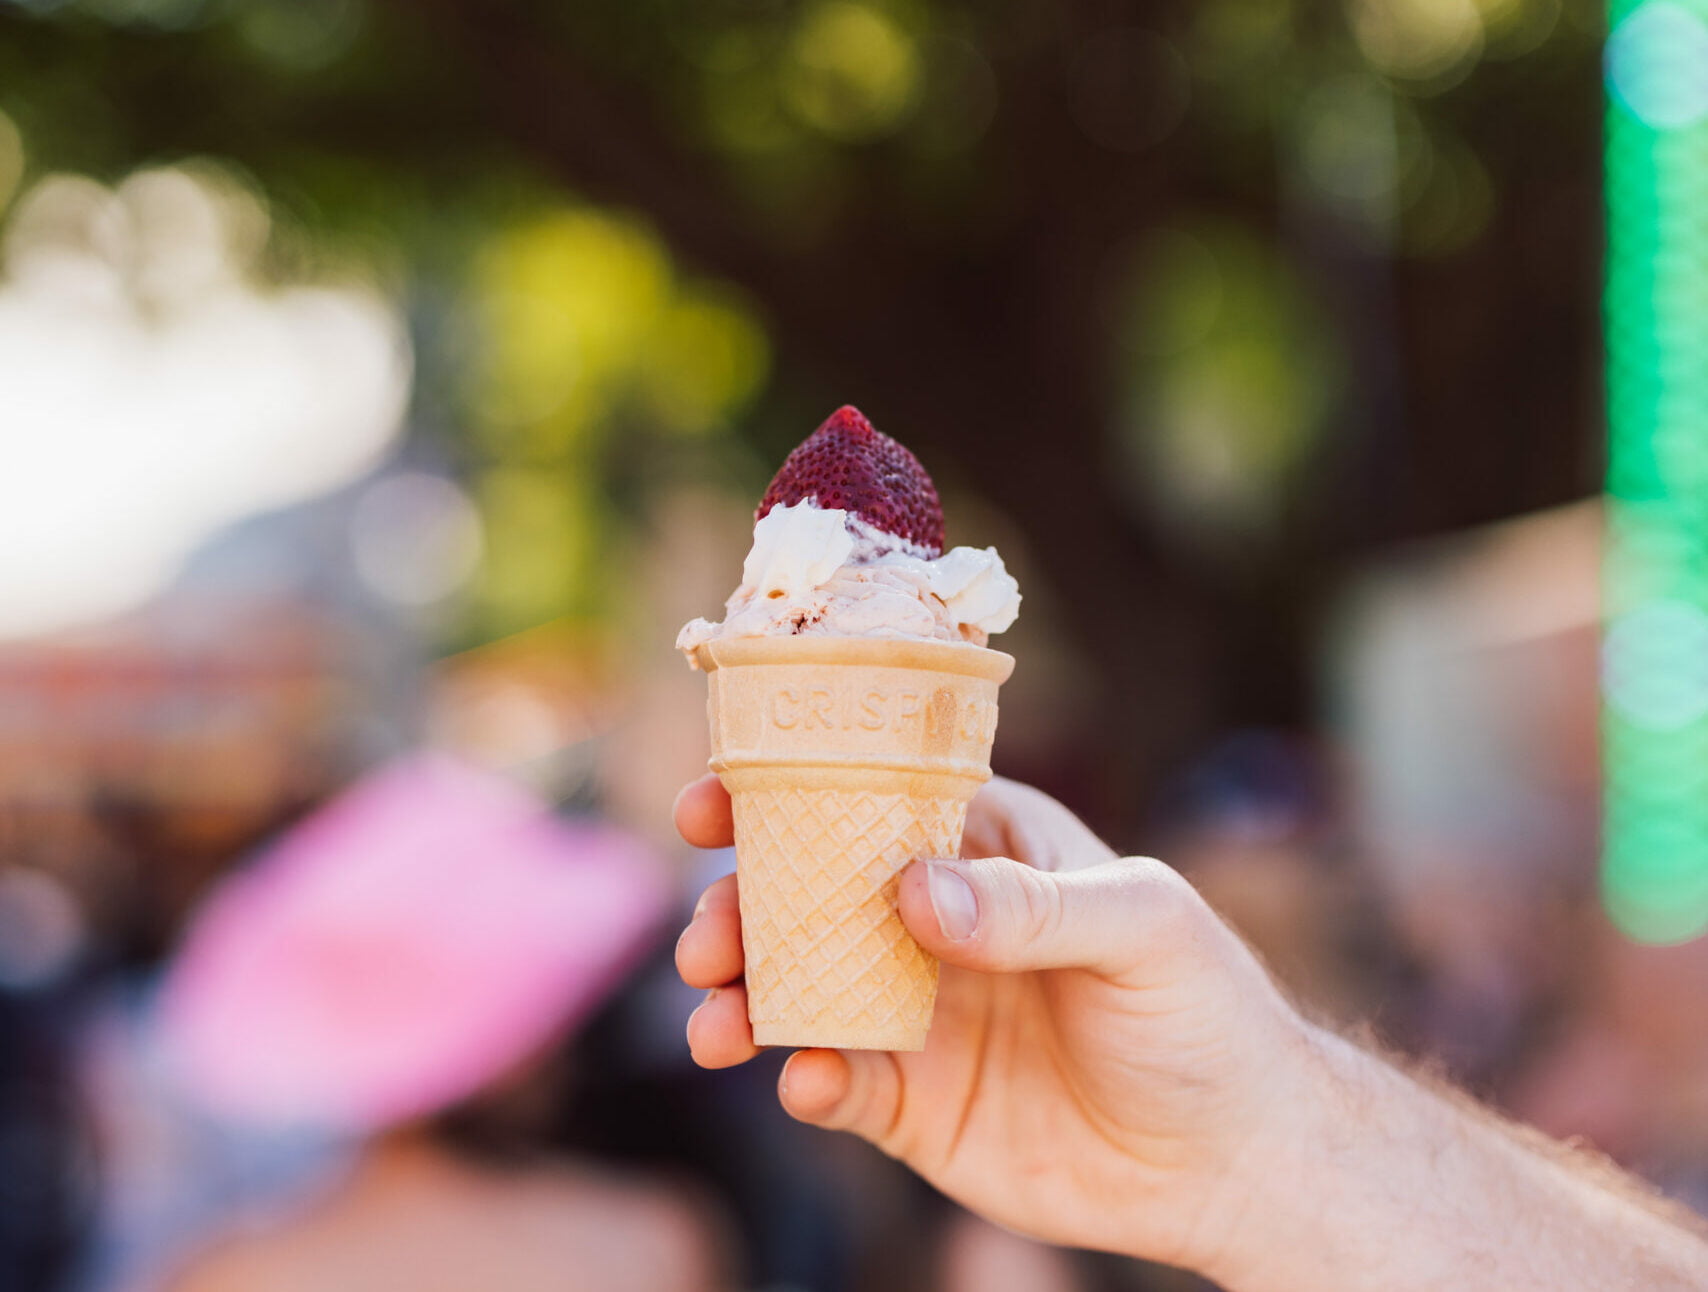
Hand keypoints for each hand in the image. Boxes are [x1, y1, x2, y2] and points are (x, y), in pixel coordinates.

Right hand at [674, 774, 1321, 1272]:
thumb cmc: (1206, 1013)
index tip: (710, 805)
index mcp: (987, 850)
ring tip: (719, 1022)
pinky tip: (810, 1082)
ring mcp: (919, 1015)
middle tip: (710, 937)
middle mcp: (937, 924)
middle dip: (741, 909)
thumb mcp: (1142, 927)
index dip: (784, 795)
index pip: (871, 801)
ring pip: (801, 994)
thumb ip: (1031, 907)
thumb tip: (911, 890)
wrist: (1238, 1160)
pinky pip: (840, 1088)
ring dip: (746, 998)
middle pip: (810, 899)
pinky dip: (808, 1082)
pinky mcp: (915, 1105)